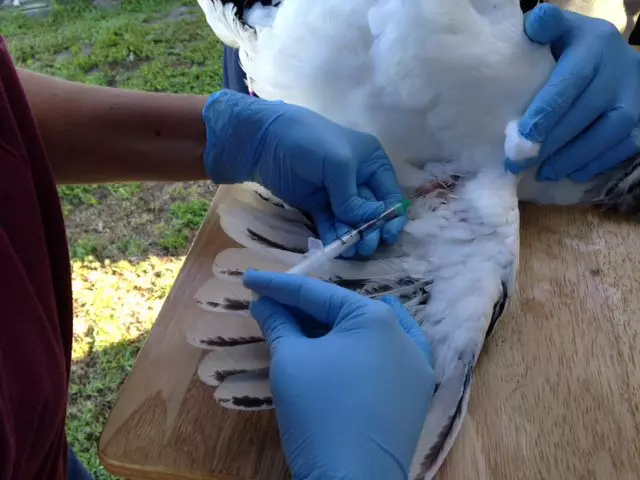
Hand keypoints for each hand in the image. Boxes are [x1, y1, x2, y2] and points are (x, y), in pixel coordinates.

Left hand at [203, 89, 405, 256]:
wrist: (265, 140)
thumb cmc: (310, 141)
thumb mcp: (338, 163)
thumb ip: (352, 196)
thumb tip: (365, 222)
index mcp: (372, 163)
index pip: (390, 194)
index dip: (391, 216)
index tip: (387, 236)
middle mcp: (359, 180)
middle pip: (372, 212)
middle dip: (371, 230)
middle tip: (366, 247)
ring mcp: (337, 195)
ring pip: (351, 221)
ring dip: (352, 237)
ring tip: (350, 251)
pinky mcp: (318, 206)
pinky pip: (330, 224)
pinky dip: (334, 236)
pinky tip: (335, 248)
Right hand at [242, 271, 435, 479]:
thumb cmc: (318, 413)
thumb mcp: (290, 361)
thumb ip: (278, 323)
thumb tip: (265, 303)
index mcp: (374, 317)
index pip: (316, 294)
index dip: (279, 286)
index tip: (249, 280)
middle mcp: (403, 334)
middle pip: (343, 312)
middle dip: (304, 308)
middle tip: (269, 305)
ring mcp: (415, 365)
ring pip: (366, 334)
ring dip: (331, 328)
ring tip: (297, 323)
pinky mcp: (415, 393)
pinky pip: (387, 358)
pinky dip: (365, 347)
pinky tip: (355, 338)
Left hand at [505, 4, 639, 181]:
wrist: (606, 54)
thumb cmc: (567, 46)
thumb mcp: (556, 29)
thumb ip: (543, 26)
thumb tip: (536, 23)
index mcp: (594, 45)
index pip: (569, 83)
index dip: (545, 113)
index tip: (519, 139)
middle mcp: (620, 70)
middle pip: (586, 113)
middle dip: (550, 143)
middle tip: (518, 162)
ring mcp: (636, 97)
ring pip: (608, 134)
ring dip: (572, 158)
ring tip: (542, 172)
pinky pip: (624, 147)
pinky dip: (596, 163)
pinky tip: (570, 172)